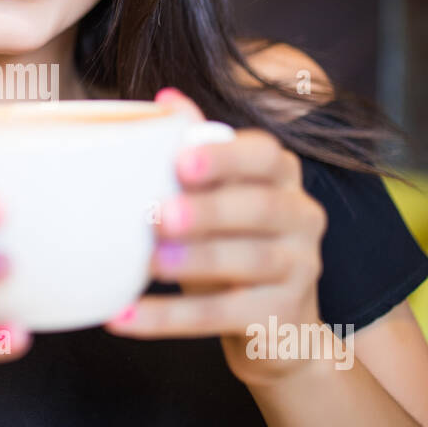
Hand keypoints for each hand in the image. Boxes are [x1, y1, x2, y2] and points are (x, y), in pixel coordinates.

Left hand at [102, 88, 328, 385]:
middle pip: (262, 207)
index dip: (225, 157)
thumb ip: (197, 150)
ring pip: (251, 262)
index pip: (265, 155)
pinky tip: (125, 317)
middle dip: (210, 210)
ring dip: (197, 262)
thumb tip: (165, 99)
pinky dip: (170, 319)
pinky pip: (223, 315)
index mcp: (282, 177)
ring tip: (150, 264)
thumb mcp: (217, 198)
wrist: (273, 327)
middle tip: (161, 215)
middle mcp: (302, 217)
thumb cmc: (232, 247)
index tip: (181, 160)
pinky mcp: (284, 317)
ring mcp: (301, 268)